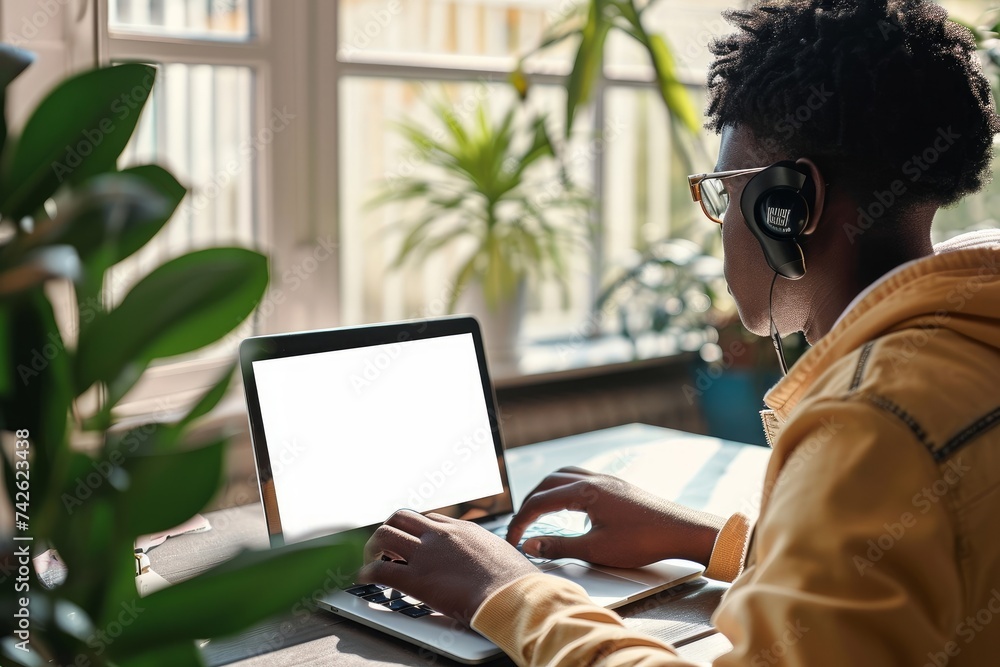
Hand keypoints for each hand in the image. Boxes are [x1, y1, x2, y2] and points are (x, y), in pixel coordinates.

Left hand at [357, 510, 537, 623]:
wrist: (513, 595)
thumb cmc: (514, 580)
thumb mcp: (499, 552)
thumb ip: (484, 550)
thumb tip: (486, 559)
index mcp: (462, 529)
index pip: (429, 519)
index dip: (416, 531)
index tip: (412, 543)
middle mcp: (441, 535)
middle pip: (401, 516)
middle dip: (389, 529)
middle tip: (385, 547)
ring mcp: (427, 554)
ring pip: (385, 535)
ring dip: (372, 547)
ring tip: (370, 560)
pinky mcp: (417, 579)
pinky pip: (380, 570)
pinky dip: (366, 573)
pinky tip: (363, 579)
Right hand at [505, 467, 725, 567]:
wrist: (682, 531)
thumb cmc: (642, 540)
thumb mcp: (595, 549)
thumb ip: (559, 546)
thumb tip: (531, 545)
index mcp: (585, 491)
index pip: (540, 501)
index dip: (521, 521)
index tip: (513, 540)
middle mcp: (594, 479)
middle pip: (548, 483)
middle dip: (530, 503)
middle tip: (520, 525)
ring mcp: (607, 480)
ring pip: (565, 476)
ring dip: (547, 491)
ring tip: (538, 511)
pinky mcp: (618, 486)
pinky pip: (582, 480)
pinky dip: (566, 490)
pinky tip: (571, 509)